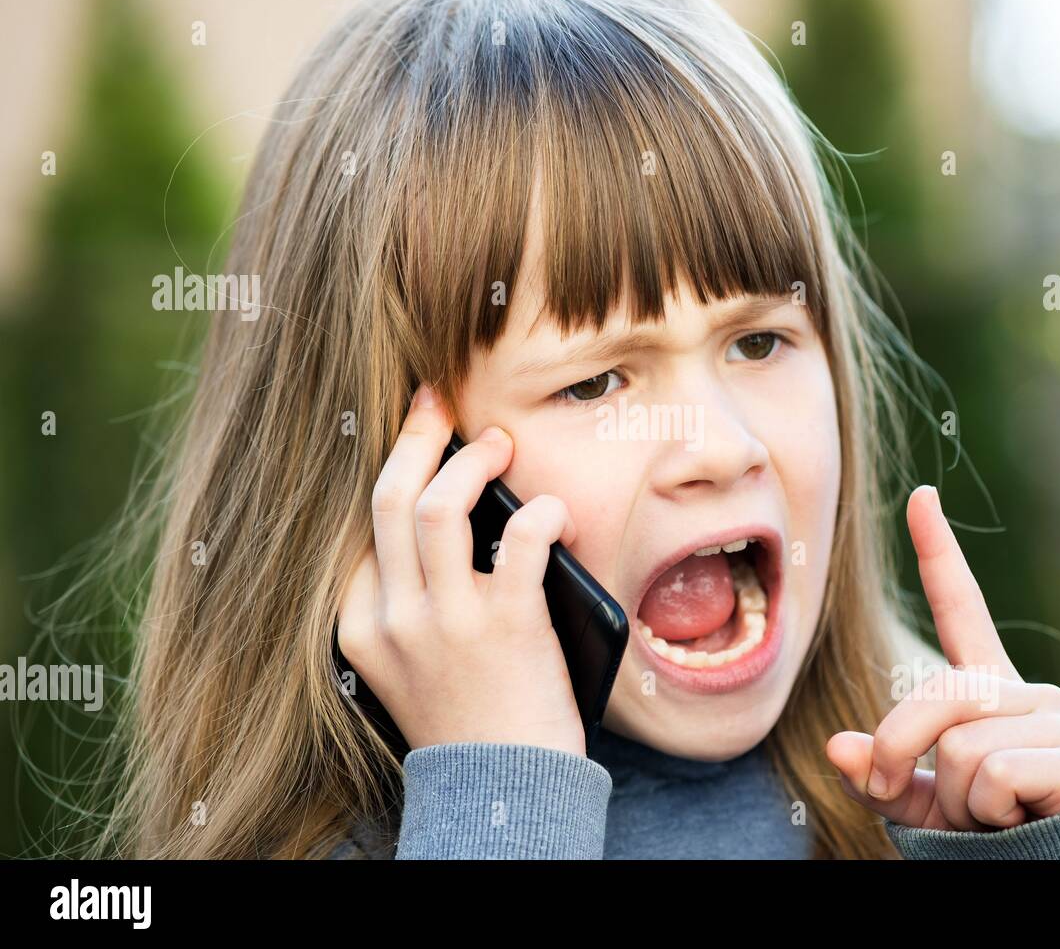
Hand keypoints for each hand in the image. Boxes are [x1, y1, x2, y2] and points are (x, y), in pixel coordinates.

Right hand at [336, 384, 586, 756]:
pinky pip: (518, 542)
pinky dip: (540, 515)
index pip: (367, 525)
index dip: (396, 468)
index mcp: (363, 624)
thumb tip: (456, 517)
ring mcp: (447, 622)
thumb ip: (413, 600)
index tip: (419, 438)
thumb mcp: (411, 663)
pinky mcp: (505, 627)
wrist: (500, 794)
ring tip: (499, 445)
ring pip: (440, 506)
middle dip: (417, 438)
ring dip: (471, 461)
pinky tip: (553, 512)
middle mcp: (395, 618)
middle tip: (444, 407)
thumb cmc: (468, 721)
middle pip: (391, 498)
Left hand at [825, 485, 1059, 830]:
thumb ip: (880, 771)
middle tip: (928, 799)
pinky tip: (1019, 819)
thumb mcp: (919, 802)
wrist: (1043, 878)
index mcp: (985, 689)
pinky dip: (987, 811)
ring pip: (961, 743)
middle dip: (905, 752)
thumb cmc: (984, 835)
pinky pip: (993, 772)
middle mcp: (1025, 692)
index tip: (921, 495)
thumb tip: (839, 747)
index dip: (939, 552)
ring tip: (992, 815)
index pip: (959, 608)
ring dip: (957, 798)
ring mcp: (1054, 722)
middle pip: (936, 694)